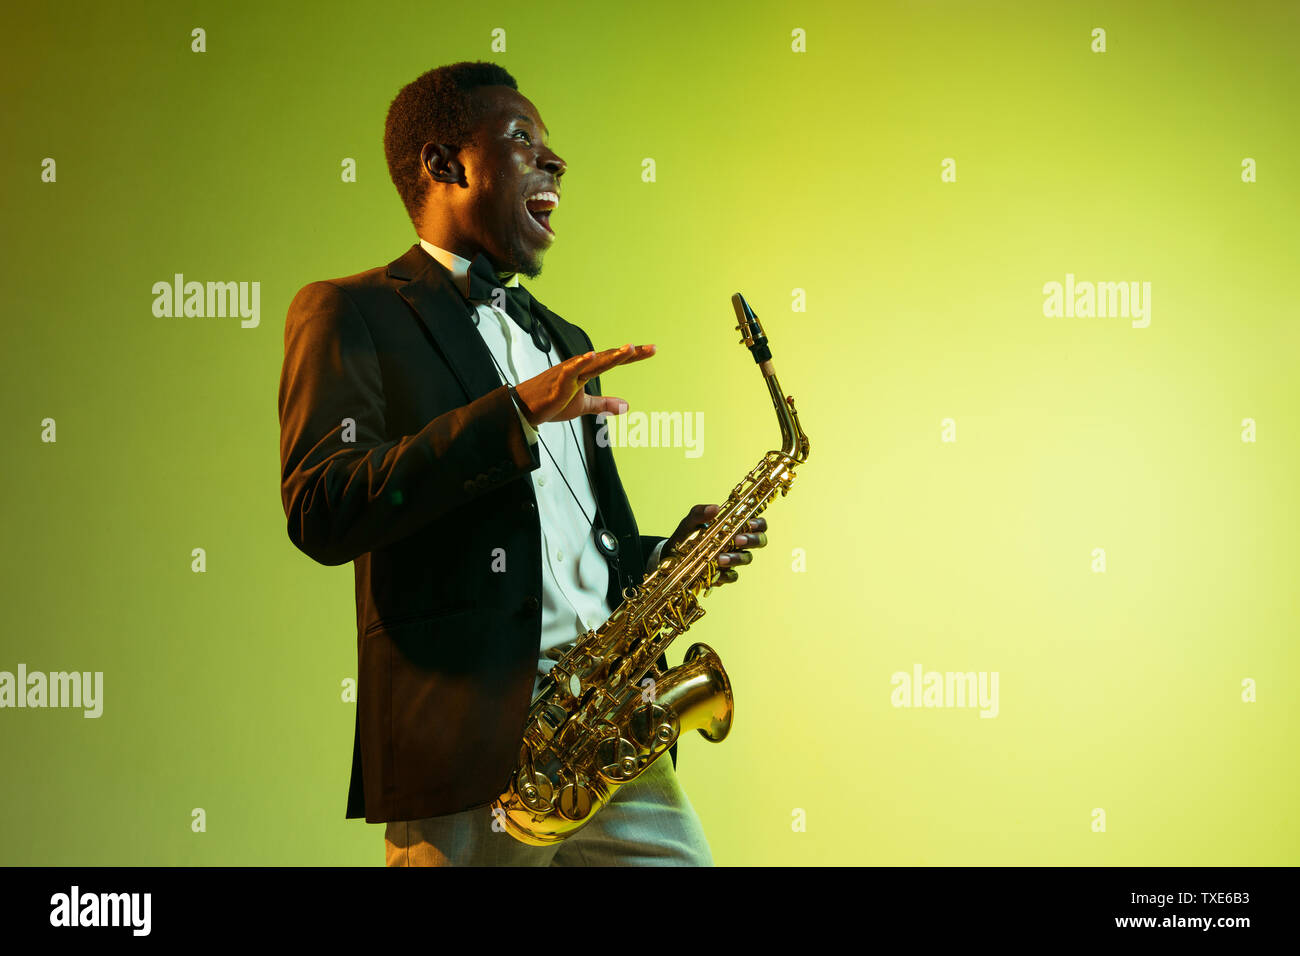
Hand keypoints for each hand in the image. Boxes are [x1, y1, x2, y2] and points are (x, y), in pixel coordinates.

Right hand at [514, 343, 655, 425]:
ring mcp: (570, 372)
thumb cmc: (552, 403)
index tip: (652, 350)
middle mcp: (581, 367)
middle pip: (610, 358)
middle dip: (630, 353)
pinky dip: (581, 362)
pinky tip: (592, 355)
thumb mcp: (584, 406)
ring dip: (611, 356)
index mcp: (588, 370)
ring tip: (628, 348)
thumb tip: (626, 406)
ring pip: (595, 362)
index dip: (634, 355)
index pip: (615, 360)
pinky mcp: (559, 380)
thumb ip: (604, 404)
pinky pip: (571, 369)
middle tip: (652, 348)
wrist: (526, 408)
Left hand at [664, 504, 767, 585]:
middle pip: (760, 541)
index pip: (758, 523)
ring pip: (747, 559)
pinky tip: (716, 572)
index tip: (749, 523)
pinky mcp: (725, 574)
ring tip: (720, 558)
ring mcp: (733, 559)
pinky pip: (732, 576)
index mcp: (736, 526)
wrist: (673, 556)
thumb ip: (700, 513)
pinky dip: (725, 575)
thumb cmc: (686, 534)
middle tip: (737, 540)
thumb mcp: (690, 522)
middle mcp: (739, 543)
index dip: (759, 523)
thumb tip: (715, 508)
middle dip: (753, 540)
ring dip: (736, 558)